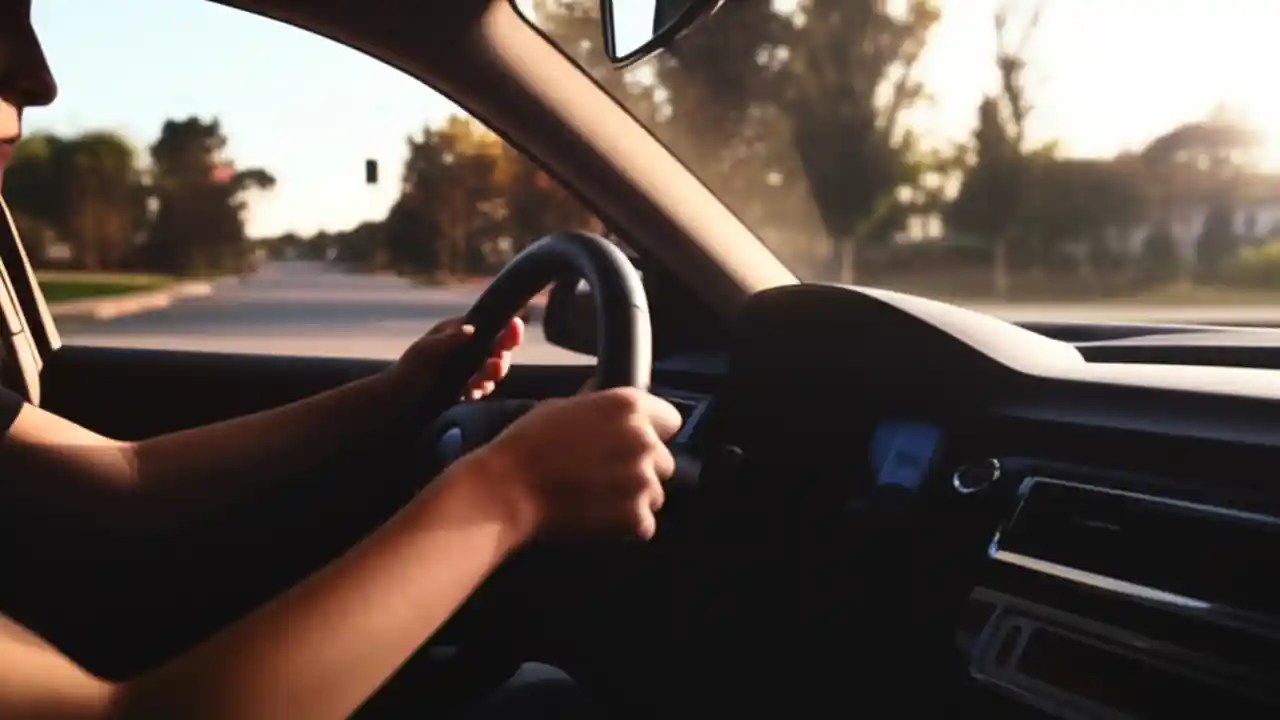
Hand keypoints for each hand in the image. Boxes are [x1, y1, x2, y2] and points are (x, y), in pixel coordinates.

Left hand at [391, 316, 523, 400]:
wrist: (396, 405)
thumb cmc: (407, 373)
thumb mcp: (425, 352)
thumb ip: (449, 340)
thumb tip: (472, 328)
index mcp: (455, 333)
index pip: (487, 324)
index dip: (504, 325)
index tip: (516, 325)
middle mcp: (464, 348)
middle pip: (497, 348)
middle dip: (500, 357)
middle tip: (495, 365)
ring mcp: (466, 369)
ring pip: (493, 370)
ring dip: (491, 376)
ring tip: (480, 383)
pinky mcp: (466, 388)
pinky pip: (484, 387)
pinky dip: (481, 390)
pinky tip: (470, 394)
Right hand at [466, 388, 682, 540]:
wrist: (507, 490)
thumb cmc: (528, 445)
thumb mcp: (562, 407)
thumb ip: (597, 405)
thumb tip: (607, 398)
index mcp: (629, 406)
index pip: (671, 420)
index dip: (654, 433)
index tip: (634, 444)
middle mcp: (643, 441)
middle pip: (664, 461)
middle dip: (641, 470)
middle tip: (606, 476)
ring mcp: (642, 481)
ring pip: (655, 494)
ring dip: (634, 499)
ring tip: (598, 500)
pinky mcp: (635, 517)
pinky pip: (645, 525)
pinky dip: (626, 527)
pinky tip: (598, 519)